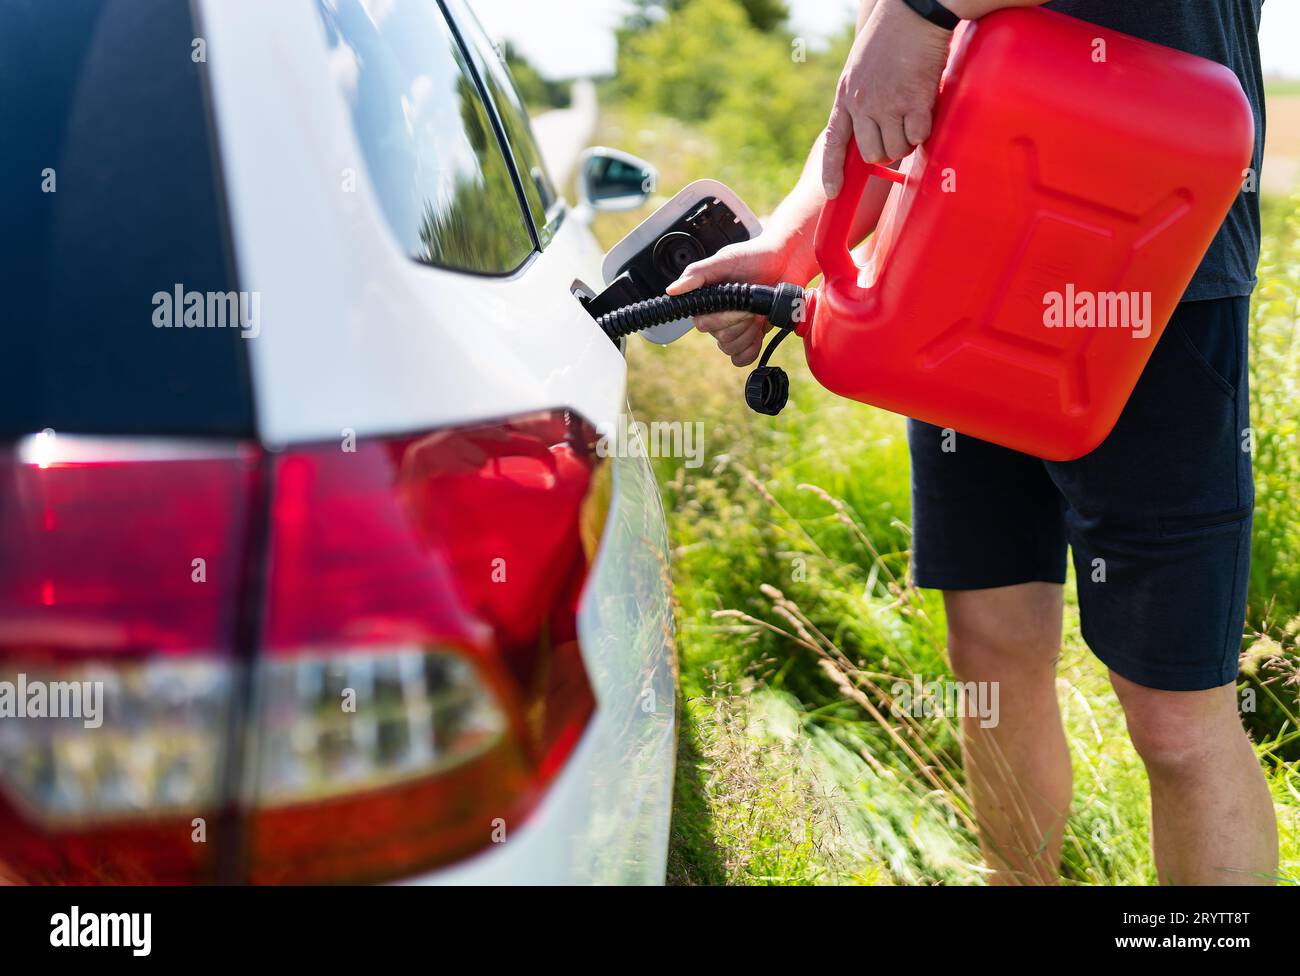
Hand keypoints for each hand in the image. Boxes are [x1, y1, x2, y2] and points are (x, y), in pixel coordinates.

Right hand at [666, 233, 808, 366]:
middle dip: (741, 323)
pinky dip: (751, 350)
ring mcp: (735, 328)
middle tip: (754, 306)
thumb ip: (697, 274)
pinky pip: (741, 358)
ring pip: (730, 349)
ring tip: (759, 313)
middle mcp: (717, 316)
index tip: (740, 306)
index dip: (723, 319)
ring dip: (749, 334)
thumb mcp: (725, 259)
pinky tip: (759, 335)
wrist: (787, 261)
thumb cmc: (755, 256)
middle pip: (719, 338)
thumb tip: (671, 290)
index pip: (702, 324)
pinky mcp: (751, 336)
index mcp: (707, 300)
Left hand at [822, 0, 952, 197]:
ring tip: (912, 115)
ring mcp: (887, 105)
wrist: (912, 13)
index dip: (832, 171)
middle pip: (871, 155)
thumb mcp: (860, 69)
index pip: (834, 142)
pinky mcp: (914, 103)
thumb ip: (860, 98)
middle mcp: (863, 105)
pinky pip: (918, 136)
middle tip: (898, 133)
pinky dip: (924, 130)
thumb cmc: (889, 37)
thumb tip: (869, 128)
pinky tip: (924, 108)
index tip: (833, 192)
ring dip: (906, 141)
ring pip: (895, 149)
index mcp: (846, 96)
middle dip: (885, 152)